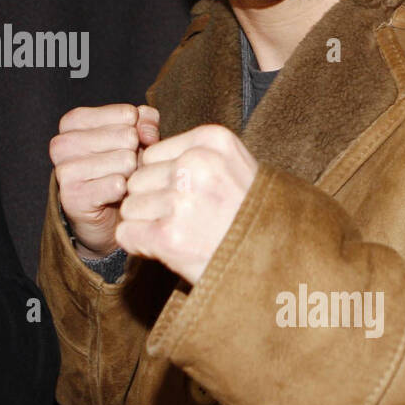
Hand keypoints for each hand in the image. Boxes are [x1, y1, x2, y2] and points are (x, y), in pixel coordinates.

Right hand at [49, 103, 159, 257]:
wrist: (108, 217)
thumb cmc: (121, 169)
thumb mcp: (137, 135)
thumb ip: (145, 120)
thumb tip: (146, 132)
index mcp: (73, 121)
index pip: (127, 114)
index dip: (139, 132)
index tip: (129, 147)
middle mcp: (62, 143)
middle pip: (127, 136)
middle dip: (135, 154)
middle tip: (123, 169)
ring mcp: (64, 171)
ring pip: (125, 160)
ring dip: (131, 175)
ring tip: (120, 181)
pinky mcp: (72, 197)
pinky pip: (117, 185)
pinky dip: (124, 192)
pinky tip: (115, 197)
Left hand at [114, 124, 257, 284]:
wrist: (279, 264)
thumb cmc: (252, 218)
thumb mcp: (234, 167)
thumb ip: (193, 156)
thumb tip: (139, 158)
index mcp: (213, 140)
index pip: (152, 154)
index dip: (162, 179)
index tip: (188, 197)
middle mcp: (195, 164)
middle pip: (137, 179)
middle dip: (152, 202)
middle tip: (184, 221)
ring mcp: (181, 200)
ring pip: (129, 206)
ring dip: (146, 224)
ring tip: (182, 235)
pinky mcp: (168, 236)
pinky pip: (126, 233)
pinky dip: (139, 245)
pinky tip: (167, 249)